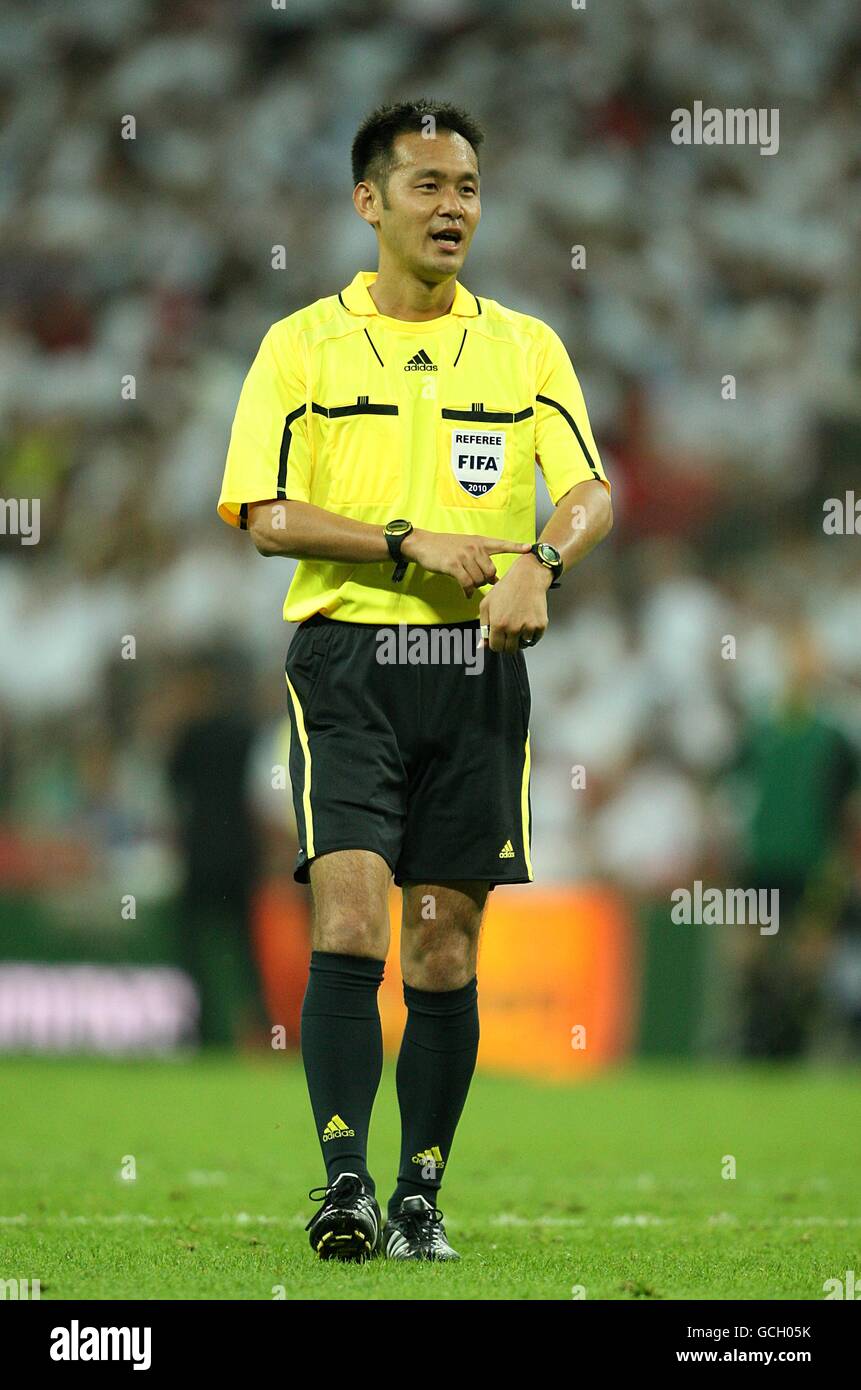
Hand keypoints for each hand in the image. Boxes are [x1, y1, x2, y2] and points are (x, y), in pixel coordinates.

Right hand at [402, 529, 531, 598]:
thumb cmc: (445, 548)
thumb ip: (481, 560)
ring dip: (475, 586)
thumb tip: (495, 579)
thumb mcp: (466, 549)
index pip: (501, 544)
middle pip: (490, 571)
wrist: (424, 544)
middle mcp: (474, 547)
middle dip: (485, 581)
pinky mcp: (454, 564)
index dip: (516, 546)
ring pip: (479, 579)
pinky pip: (467, 583)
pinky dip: (468, 591)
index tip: (529, 548)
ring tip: (468, 585)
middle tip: (476, 582)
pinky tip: (466, 593)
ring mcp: (464, 555)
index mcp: (479, 542)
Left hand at [478, 553, 550, 653]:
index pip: (496, 647)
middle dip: (508, 644)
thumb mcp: (487, 604)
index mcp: (498, 624)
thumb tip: (482, 645)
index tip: (499, 638)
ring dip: (520, 638)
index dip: (496, 643)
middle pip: (510, 650)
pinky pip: (535, 639)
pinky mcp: (541, 625)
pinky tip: (527, 622)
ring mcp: (528, 628)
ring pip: (523, 645)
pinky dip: (531, 634)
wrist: (528, 577)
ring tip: (519, 623)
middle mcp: (513, 628)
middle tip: (509, 633)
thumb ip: (483, 627)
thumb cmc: (507, 588)